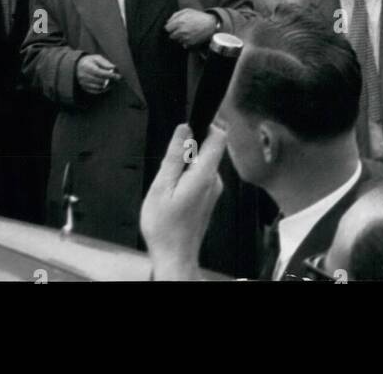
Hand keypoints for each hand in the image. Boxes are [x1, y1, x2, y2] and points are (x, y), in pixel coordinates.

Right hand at [75, 54, 120, 94]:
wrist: (77, 67)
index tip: (118, 76)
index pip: (99, 72)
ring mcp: (83, 83)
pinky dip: (103, 89)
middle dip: (110, 80)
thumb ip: (105, 62)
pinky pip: (96, 91)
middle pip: (100, 80)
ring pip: (99, 87)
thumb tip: (114, 68)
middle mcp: (83, 76)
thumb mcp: (96, 58)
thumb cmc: (89, 61)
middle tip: (117, 78)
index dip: (110, 75)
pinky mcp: (84, 88)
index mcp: (86, 66)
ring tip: (112, 81)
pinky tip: (107, 85)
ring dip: (107, 85)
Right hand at [140, 123, 226, 280]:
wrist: (175, 257)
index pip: (219, 136)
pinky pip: (202, 176)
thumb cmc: (165, 228)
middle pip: (210, 148)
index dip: (206, 125)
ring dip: (186, 165)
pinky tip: (174, 194)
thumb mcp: (162, 187)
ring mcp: (214, 190)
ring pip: (204, 163)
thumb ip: (175, 156)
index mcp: (205, 174)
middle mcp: (215, 180)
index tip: (188, 129)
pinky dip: (188, 177)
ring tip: (169, 185)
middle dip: (190, 148)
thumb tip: (184, 129)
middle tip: (169, 167)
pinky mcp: (209, 198)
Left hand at [165, 9, 218, 48]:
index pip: (167, 28)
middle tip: (181, 30)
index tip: (173, 27)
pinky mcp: (190, 43)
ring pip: (177, 40)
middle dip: (174, 33)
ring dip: (180, 37)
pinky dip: (186, 42)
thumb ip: (175, 15)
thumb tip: (168, 21)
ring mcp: (186, 38)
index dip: (170, 27)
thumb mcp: (187, 11)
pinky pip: (184, 44)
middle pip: (171, 36)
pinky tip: (191, 36)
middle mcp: (181, 30)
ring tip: (188, 32)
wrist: (211, 24)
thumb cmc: (199, 16)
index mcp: (179, 21)